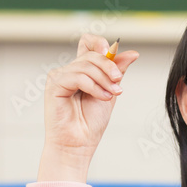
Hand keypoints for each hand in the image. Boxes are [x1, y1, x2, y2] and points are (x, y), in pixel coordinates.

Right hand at [38, 34, 138, 181]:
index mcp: (81, 70)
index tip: (112, 52)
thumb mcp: (111, 91)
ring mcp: (60, 76)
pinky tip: (101, 97)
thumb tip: (132, 53)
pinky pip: (78, 77)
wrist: (79, 144)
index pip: (87, 43)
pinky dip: (93, 86)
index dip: (100, 43)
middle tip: (118, 83)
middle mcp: (69, 70)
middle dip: (110, 67)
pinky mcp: (54, 85)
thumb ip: (118, 71)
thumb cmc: (91, 122)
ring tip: (111, 95)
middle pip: (92, 54)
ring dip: (104, 80)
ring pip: (87, 65)